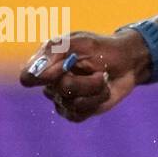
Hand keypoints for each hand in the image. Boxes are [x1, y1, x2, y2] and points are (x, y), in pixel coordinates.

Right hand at [19, 31, 145, 122]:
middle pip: (57, 90)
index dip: (46, 75)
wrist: (129, 63)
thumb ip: (56, 53)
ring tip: (103, 78)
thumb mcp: (82, 42)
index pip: (28, 77)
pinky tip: (103, 91)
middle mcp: (51, 83)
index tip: (66, 66)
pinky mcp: (75, 112)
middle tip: (100, 71)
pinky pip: (78, 114)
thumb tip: (36, 75)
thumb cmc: (104, 48)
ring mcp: (62, 99)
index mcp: (47, 62)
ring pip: (71, 103)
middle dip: (85, 81)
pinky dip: (97, 101)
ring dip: (95, 89)